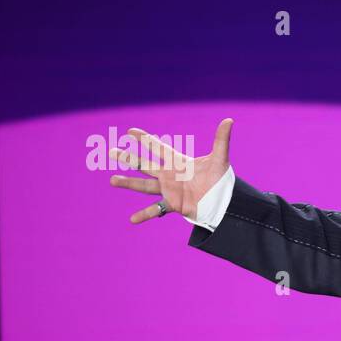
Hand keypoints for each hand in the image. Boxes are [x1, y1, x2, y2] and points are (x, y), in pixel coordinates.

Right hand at [108, 117, 233, 222]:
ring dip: (129, 183)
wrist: (223, 201)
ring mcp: (169, 189)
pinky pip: (156, 210)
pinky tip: (132, 220)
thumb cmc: (221, 179)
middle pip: (145, 165)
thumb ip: (221, 140)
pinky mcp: (173, 204)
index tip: (130, 131)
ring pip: (145, 186)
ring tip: (112, 180)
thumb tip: (229, 120)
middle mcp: (170, 175)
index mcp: (178, 162)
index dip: (145, 140)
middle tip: (110, 152)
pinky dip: (145, 214)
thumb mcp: (220, 159)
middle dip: (129, 159)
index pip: (159, 148)